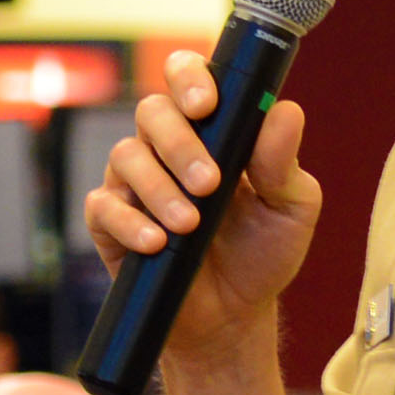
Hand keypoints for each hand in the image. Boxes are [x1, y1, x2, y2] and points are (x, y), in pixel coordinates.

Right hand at [85, 54, 321, 370]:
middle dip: (180, 145)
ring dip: (160, 188)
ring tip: (190, 224)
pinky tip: (157, 243)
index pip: (188, 78)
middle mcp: (167, 147)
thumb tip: (286, 111)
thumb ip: (284, 162)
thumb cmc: (263, 252)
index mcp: (213, 130)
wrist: (234, 316)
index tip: (206, 104)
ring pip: (126, 155)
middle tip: (210, 184)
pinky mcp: (110, 222)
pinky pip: (103, 206)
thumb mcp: (291, 209)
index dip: (189, 78)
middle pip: (152, 111)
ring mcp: (134, 182)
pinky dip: (131, 223)